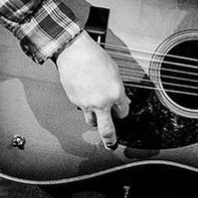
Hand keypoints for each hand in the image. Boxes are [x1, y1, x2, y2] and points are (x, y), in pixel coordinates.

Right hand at [55, 31, 128, 148]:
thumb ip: (118, 90)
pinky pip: (82, 108)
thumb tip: (121, 101)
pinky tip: (85, 92)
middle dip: (110, 140)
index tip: (121, 112)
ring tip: (97, 116)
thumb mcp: (114, 72)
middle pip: (107, 130)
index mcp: (115, 94)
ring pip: (92, 121)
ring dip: (96, 120)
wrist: (74, 52)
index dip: (122, 112)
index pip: (123, 113)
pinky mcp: (75, 101)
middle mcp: (102, 102)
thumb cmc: (95, 58)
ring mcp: (87, 104)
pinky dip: (85, 104)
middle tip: (112, 144)